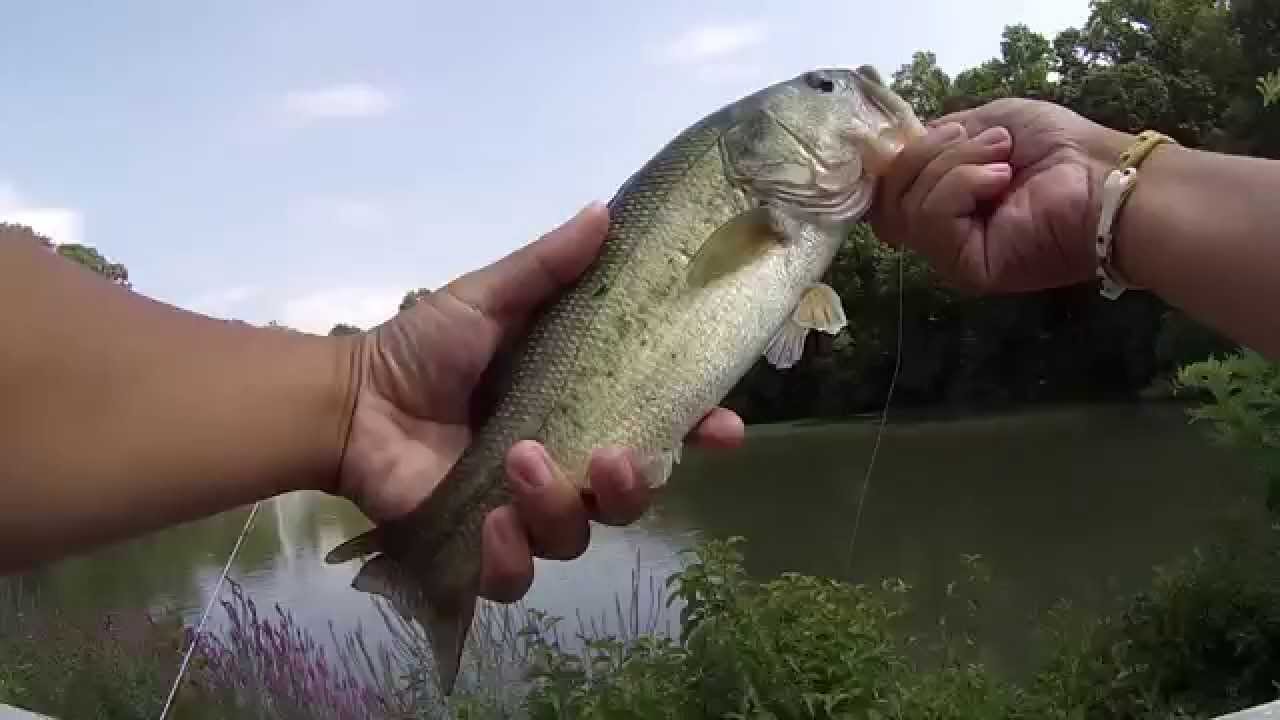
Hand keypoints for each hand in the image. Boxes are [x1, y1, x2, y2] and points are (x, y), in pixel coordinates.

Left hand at [335, 203, 744, 602]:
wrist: (354, 400)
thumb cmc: (424, 347)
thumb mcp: (488, 297)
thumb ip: (548, 266)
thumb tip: (605, 212)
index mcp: (582, 407)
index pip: (662, 427)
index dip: (701, 432)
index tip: (723, 426)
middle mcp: (568, 463)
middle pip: (632, 496)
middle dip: (633, 484)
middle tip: (605, 458)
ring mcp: (527, 510)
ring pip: (579, 536)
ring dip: (558, 507)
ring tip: (518, 466)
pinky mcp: (483, 548)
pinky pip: (519, 575)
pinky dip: (511, 559)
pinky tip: (492, 526)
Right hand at [870, 98, 1131, 292]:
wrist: (1103, 176)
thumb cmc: (1059, 146)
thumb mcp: (989, 121)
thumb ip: (940, 136)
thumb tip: (903, 147)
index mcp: (947, 197)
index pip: (891, 186)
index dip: (899, 157)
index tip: (932, 132)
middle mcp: (944, 229)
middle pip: (890, 194)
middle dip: (929, 153)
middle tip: (989, 140)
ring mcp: (951, 253)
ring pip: (907, 204)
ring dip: (954, 164)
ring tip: (1004, 161)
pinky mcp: (964, 268)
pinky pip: (930, 219)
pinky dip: (961, 186)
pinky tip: (1000, 180)